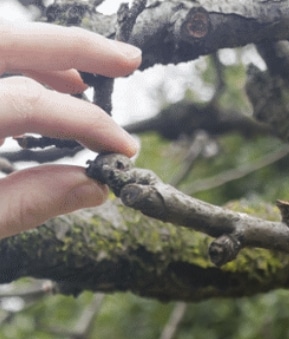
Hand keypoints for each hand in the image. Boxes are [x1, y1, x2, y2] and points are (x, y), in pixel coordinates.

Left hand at [0, 22, 141, 238]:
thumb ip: (30, 201)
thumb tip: (93, 187)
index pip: (30, 103)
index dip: (87, 123)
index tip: (125, 150)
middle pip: (7, 40)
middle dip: (74, 46)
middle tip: (129, 60)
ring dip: (44, 55)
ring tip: (88, 79)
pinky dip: (15, 66)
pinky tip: (45, 87)